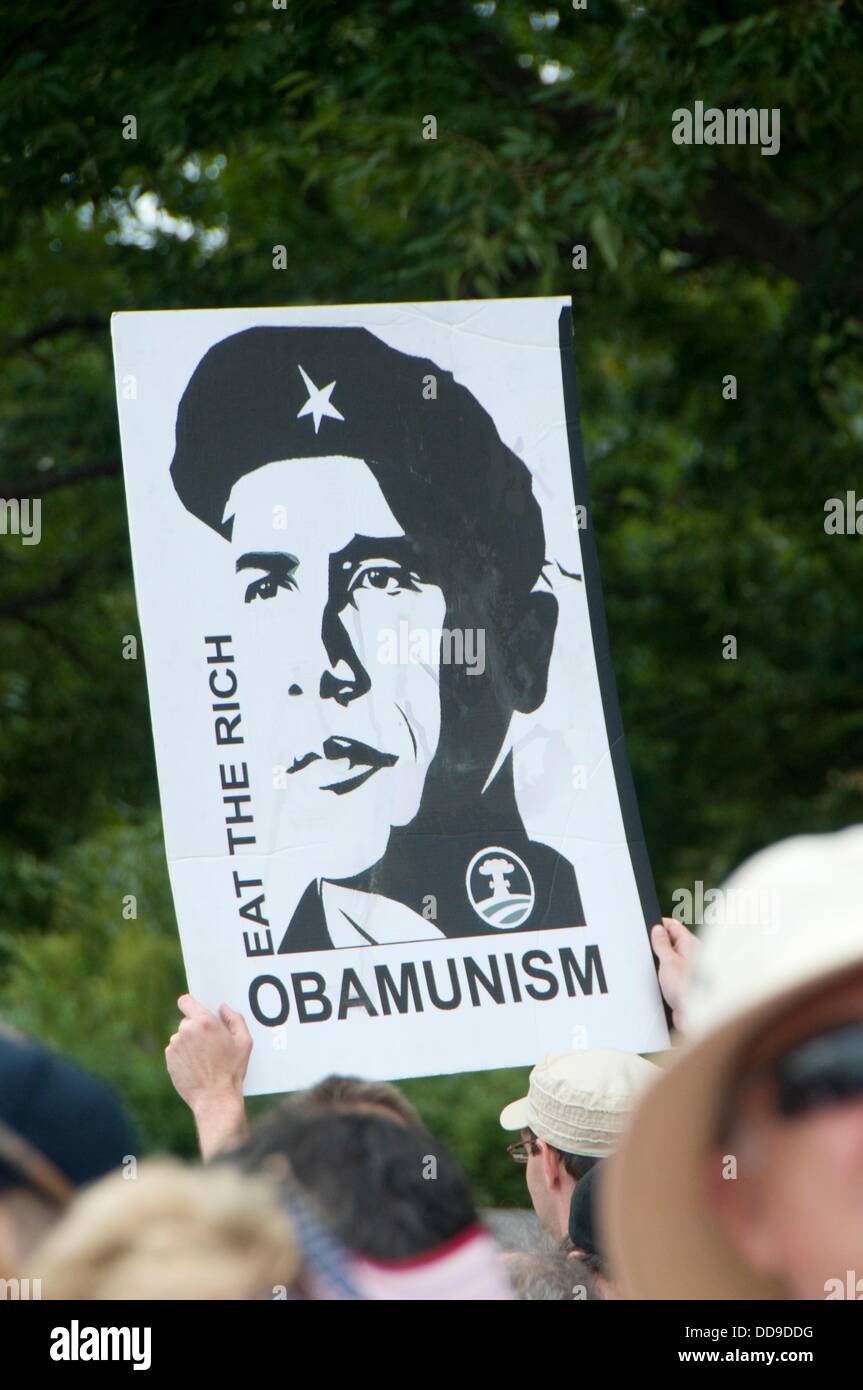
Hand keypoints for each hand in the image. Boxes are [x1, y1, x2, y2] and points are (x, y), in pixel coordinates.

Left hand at [165, 995, 252, 1147]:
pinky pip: (175, 1051)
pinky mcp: (169, 1059)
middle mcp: (186, 1030)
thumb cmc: (232, 1070)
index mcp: (204, 1022)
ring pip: (181, 1037)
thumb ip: (234, 1018)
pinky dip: (183, 1056)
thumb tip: (222, 1008)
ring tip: (204, 1059)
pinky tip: (196, 1067)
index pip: (186, 1001)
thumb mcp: (244, 1042)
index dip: (191, 1005)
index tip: (196, 1011)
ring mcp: (175, 1045)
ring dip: (189, 1043)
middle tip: (209, 1044)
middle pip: (187, 1021)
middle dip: (196, 1028)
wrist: (215, 1098)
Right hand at [651, 916, 698, 1030]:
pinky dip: (663, 970)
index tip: (648, 927)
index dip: (660, 925)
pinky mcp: (684, 979)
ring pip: (671, 955)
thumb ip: (662, 944)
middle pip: (672, 940)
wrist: (693, 1013)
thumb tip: (658, 929)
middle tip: (648, 946)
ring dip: (661, 958)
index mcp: (690, 944)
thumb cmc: (685, 988)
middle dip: (659, 942)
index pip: (673, 926)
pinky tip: (658, 976)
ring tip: (653, 963)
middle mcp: (692, 954)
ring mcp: (688, 967)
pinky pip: (671, 969)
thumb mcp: (668, 961)